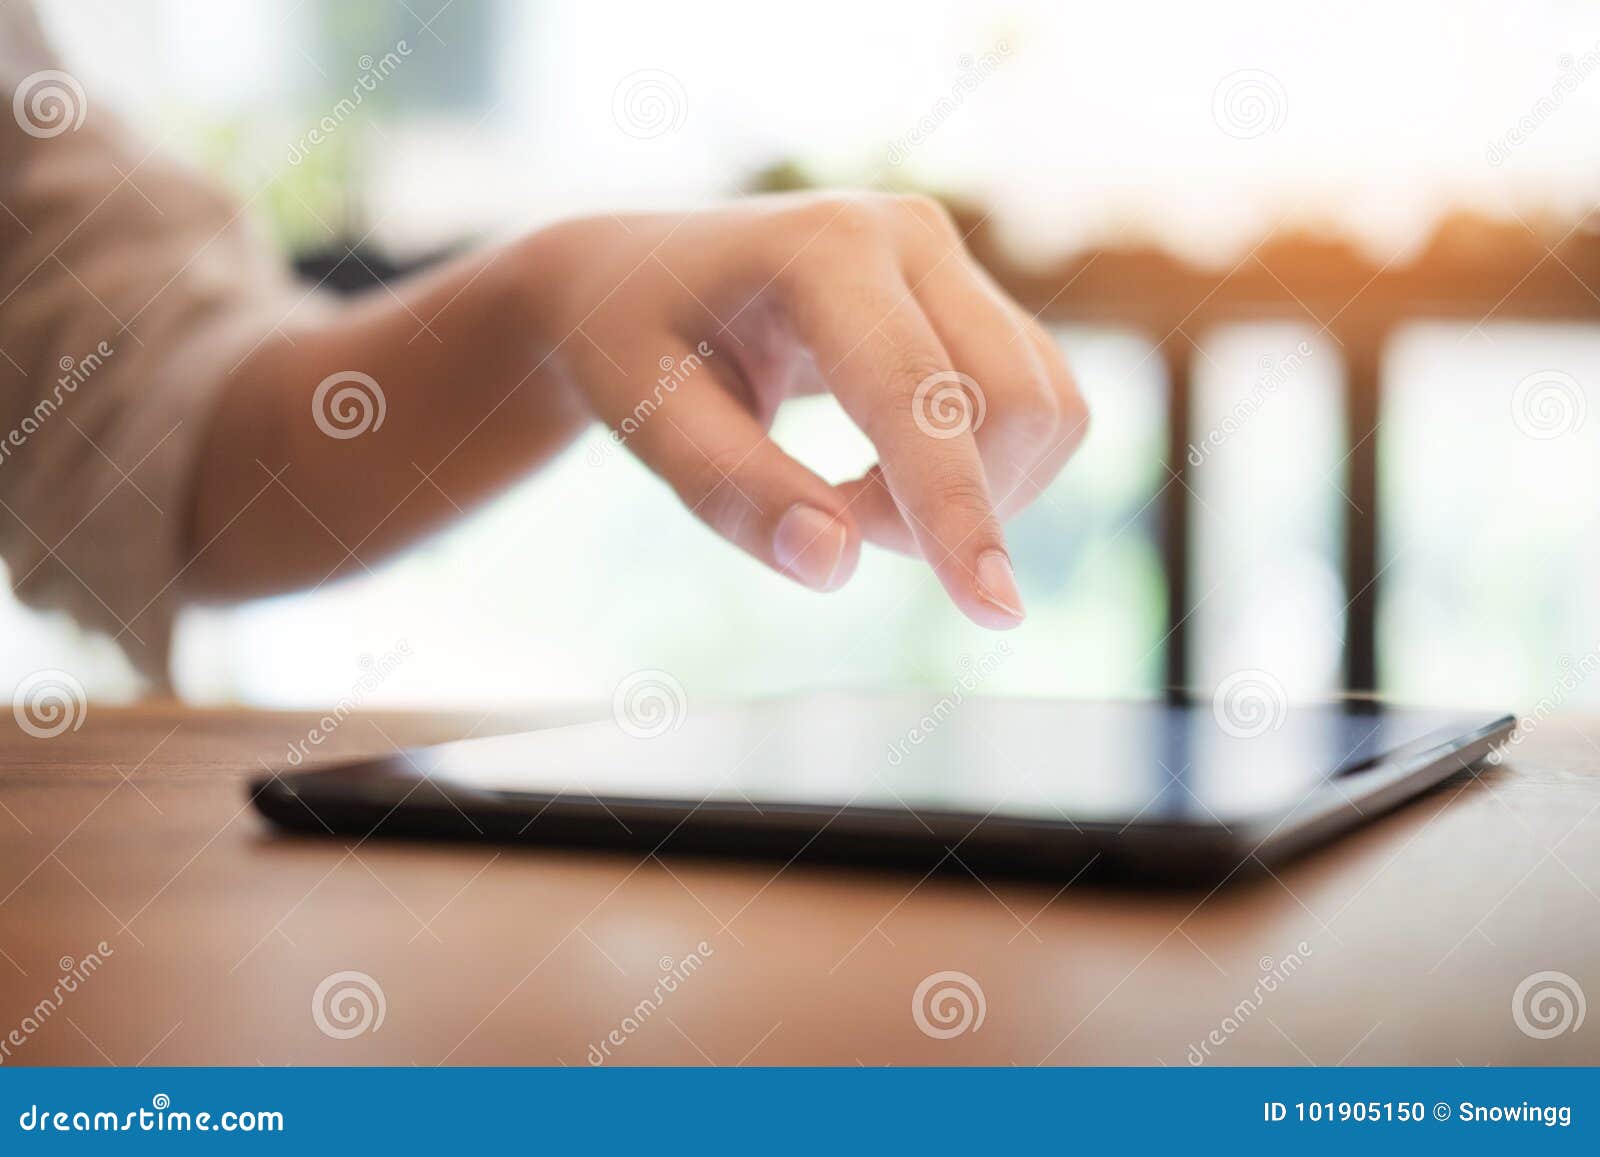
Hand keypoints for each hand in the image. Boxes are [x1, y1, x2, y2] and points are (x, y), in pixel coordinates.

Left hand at [525, 192, 1089, 627]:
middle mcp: (908, 233)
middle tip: (834, 520)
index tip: (994, 612)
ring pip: (1044, 409)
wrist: (637, 275)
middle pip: (1014, 402)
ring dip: (971, 492)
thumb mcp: (647, 420)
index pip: (918, 395)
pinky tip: (889, 470)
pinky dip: (981, 471)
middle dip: (950, 505)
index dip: (956, 508)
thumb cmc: (631, 346)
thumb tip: (835, 564)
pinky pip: (1037, 406)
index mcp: (823, 246)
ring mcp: (951, 258)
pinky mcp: (974, 296)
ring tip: (853, 492)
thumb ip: (733, 490)